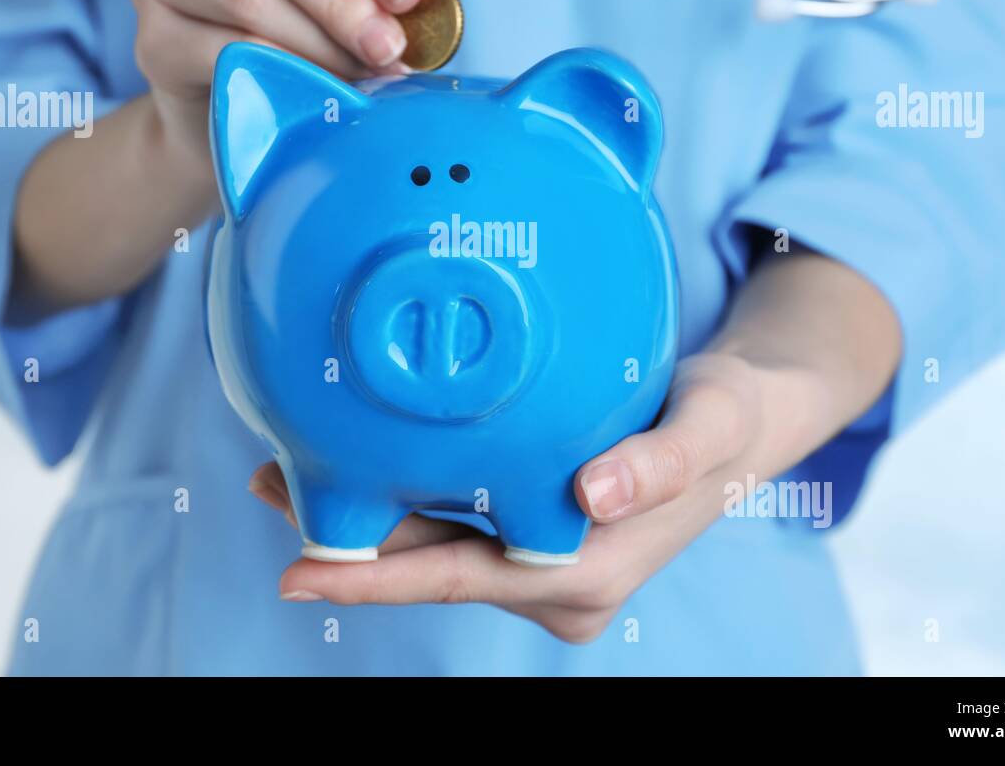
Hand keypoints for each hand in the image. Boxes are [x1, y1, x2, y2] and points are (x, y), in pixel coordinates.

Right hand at [123, 0, 423, 166]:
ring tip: (362, 77)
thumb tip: (424, 13)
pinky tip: (313, 93)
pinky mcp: (152, 40)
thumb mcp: (326, 3)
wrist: (219, 117)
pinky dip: (279, 73)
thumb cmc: (286, 47)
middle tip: (388, 47)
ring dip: (317, 44)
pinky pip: (222, 51)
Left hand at [252, 352, 802, 642]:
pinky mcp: (539, 540)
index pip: (462, 580)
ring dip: (366, 519)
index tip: (300, 571)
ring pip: (437, 547)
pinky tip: (360, 468)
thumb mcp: (709, 424)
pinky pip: (457, 527)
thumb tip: (595, 494)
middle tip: (267, 484)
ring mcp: (547, 568)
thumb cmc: (725, 419)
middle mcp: (560, 585)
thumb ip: (661, 461)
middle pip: (432, 566)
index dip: (379, 579)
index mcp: (588, 572)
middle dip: (347, 541)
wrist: (738, 423)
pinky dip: (404, 501)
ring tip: (286, 474)